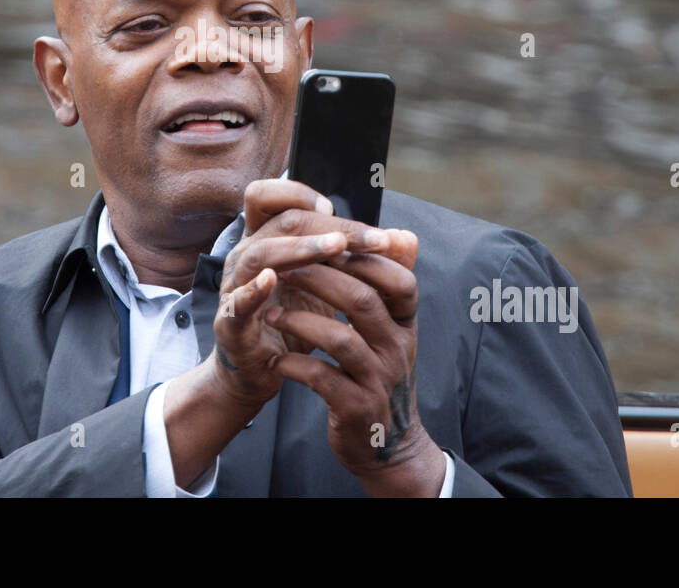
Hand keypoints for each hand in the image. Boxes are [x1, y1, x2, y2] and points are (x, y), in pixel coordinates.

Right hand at [211, 179, 415, 406]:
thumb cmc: (296, 318)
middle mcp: (247, 256)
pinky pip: (236, 301)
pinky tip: (271, 280)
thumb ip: (366, 260)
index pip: (269, 197)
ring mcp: (235, 286)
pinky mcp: (230, 323)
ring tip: (335, 248)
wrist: (264, 369)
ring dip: (300, 248)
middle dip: (326, 225)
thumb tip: (407, 240)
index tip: (335, 207)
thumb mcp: (334, 285)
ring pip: (259, 253)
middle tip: (366, 236)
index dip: (298, 193)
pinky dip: (252, 290)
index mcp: (266, 240)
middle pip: (280, 221)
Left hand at [264, 231, 446, 496]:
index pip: (400, 279)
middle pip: (363, 300)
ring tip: (272, 314)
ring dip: (300, 321)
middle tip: (285, 269)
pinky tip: (277, 359)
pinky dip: (295, 365)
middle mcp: (398, 349)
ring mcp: (378, 380)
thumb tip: (404, 234)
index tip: (325, 244)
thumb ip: (392, 284)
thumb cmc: (379, 374)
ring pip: (341, 339)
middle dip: (319, 278)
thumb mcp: (394, 330)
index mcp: (406, 325)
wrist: (386, 444)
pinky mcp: (356, 408)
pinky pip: (322, 379)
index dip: (363, 258)